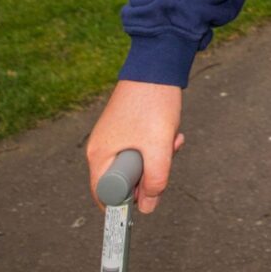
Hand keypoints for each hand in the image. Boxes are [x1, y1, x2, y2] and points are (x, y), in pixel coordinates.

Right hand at [85, 79, 183, 213]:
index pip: (105, 195)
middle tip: (165, 160)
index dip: (127, 199)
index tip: (149, 192)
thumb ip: (155, 181)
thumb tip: (148, 206)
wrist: (157, 65)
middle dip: (149, 175)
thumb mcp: (158, 147)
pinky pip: (141, 149)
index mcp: (99, 154)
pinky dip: (157, 145)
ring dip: (158, 158)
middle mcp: (101, 147)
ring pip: (137, 164)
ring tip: (171, 142)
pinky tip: (171, 134)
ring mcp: (113, 137)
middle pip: (124, 180)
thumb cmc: (152, 102)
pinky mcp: (126, 128)